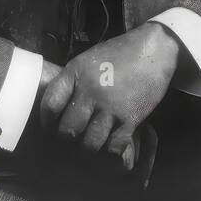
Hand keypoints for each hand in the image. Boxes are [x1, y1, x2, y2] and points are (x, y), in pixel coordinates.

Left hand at [40, 23, 179, 157]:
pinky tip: (110, 145)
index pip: (50, 105)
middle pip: (68, 130)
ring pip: (89, 144)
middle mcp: (90, 91)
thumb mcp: (88, 60)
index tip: (50, 127)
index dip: (46, 121)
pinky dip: (110, 150)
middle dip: (67, 139)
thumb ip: (73, 82)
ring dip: (88, 148)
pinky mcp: (131, 118)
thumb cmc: (119, 54)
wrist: (154, 50)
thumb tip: (57, 107)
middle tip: (70, 141)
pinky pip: (114, 146)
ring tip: (89, 146)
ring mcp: (111, 106)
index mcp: (76, 73)